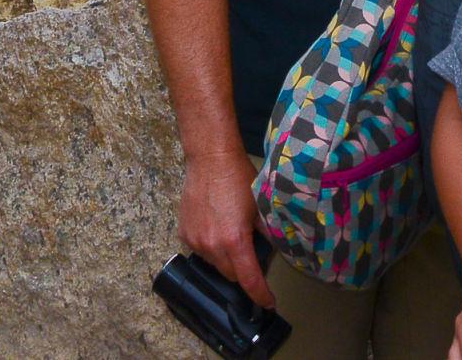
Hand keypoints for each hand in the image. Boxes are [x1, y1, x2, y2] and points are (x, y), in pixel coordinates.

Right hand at [177, 150, 274, 308]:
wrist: (210, 159)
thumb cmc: (238, 178)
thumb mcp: (260, 206)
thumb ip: (267, 232)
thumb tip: (276, 248)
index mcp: (235, 241)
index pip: (249, 279)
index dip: (260, 294)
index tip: (268, 302)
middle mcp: (212, 246)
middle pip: (231, 275)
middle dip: (243, 271)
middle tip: (252, 254)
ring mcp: (195, 241)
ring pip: (215, 264)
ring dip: (226, 258)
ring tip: (232, 234)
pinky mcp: (184, 234)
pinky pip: (201, 251)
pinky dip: (211, 247)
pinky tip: (217, 227)